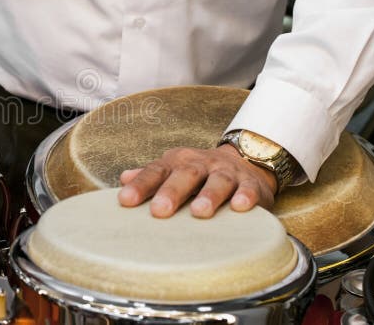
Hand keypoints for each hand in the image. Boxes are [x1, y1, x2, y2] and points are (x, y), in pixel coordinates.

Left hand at [118, 144, 276, 217]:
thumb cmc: (198, 174)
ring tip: (199, 212)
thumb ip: (150, 176)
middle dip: (172, 191)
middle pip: (185, 174)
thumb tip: (123, 179)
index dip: (141, 185)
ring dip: (209, 195)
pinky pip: (248, 189)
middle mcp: (200, 164)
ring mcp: (226, 172)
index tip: (125, 201)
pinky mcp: (250, 184)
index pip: (156, 171)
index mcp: (176, 162)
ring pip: (218, 181)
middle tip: (159, 210)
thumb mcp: (173, 171)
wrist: (243, 162)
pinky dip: (245, 197)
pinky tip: (239, 207)